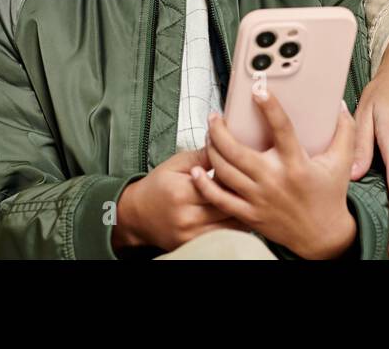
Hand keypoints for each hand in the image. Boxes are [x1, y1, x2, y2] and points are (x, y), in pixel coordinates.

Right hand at [112, 147, 248, 252]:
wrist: (137, 215)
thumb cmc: (157, 187)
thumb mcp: (175, 164)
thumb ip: (201, 155)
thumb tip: (225, 143)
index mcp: (181, 192)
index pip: (219, 184)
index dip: (235, 176)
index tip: (242, 169)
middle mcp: (186, 217)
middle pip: (227, 206)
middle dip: (242, 194)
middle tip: (251, 184)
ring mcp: (190, 235)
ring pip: (230, 225)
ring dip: (243, 212)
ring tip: (249, 200)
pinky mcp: (193, 246)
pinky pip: (223, 237)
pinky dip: (234, 227)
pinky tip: (238, 215)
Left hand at [191, 91, 358, 259]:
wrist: (323, 237)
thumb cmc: (330, 195)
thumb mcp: (342, 161)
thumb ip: (344, 130)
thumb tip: (340, 105)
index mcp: (297, 163)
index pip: (281, 128)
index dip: (269, 106)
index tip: (258, 89)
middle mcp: (274, 180)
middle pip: (236, 150)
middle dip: (219, 129)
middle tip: (215, 117)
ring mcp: (259, 198)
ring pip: (224, 170)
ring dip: (211, 149)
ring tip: (209, 136)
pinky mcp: (250, 214)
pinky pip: (220, 199)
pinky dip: (204, 184)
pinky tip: (197, 170)